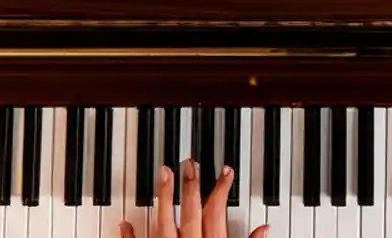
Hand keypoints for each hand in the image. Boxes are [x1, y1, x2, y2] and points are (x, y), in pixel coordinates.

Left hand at [120, 159, 269, 237]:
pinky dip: (131, 235)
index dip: (222, 189)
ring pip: (163, 223)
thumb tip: (265, 229)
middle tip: (190, 162)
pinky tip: (126, 221)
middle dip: (191, 185)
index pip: (217, 213)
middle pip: (189, 213)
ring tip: (163, 172)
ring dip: (163, 197)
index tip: (225, 170)